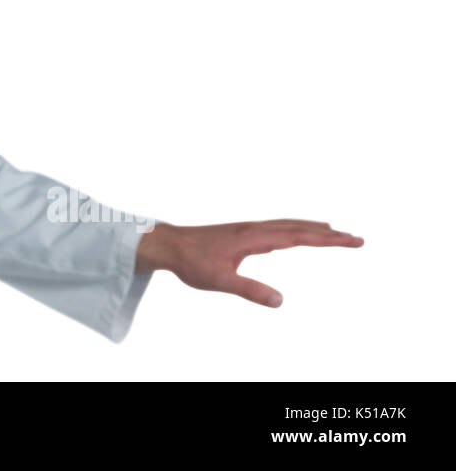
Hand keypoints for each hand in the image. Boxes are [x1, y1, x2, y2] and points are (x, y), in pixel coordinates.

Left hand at [134, 219, 362, 306]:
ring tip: (336, 232)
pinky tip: (298, 232)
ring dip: (314, 228)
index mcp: (253, 237)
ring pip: (288, 224)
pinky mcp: (243, 232)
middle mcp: (255, 228)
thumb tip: (281, 301)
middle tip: (357, 239)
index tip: (351, 239)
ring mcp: (249, 228)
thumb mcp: (220, 280)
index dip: (327, 239)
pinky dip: (296, 227)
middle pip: (299, 228)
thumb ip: (250, 290)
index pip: (298, 237)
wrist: (169, 244)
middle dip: (329, 233)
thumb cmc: (191, 263)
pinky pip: (277, 227)